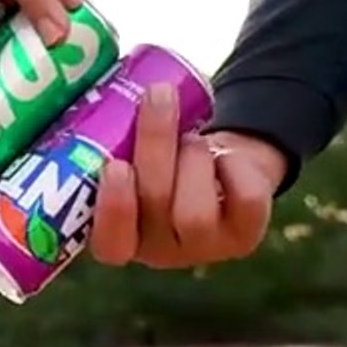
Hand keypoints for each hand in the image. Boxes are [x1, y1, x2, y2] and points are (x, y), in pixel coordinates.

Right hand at [88, 84, 287, 268]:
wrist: (217, 175)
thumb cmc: (161, 161)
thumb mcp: (130, 156)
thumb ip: (111, 144)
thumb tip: (102, 98)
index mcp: (120, 238)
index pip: (109, 245)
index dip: (112, 209)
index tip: (115, 165)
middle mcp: (159, 252)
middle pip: (155, 206)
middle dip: (156, 144)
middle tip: (157, 95)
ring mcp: (203, 249)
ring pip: (197, 212)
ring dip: (193, 157)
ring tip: (191, 139)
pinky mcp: (244, 237)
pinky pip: (245, 200)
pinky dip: (235, 164)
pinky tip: (224, 158)